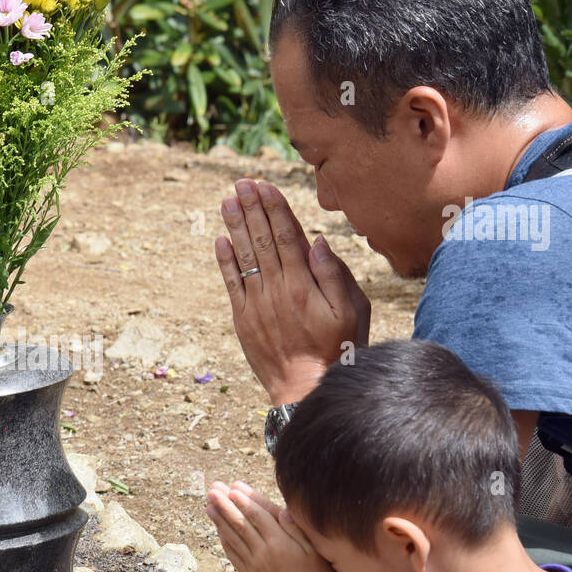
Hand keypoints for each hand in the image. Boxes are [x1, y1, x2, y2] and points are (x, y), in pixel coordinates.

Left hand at [205, 479, 336, 571]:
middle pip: (241, 524)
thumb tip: (283, 510)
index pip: (258, 516)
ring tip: (209, 505)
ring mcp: (255, 566)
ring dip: (220, 521)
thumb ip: (297, 530)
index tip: (232, 487)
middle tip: (212, 489)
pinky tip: (219, 532)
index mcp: (280, 544)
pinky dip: (225, 542)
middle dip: (225, 505)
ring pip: (233, 539)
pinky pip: (234, 556)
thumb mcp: (316, 551)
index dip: (245, 501)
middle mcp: (264, 553)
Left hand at [216, 179, 371, 404]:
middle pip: (262, 239)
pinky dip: (225, 261)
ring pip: (244, 257)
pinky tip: (220, 240)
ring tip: (227, 200)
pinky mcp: (244, 319)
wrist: (306, 389)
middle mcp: (277, 288)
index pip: (287, 235)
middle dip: (251, 208)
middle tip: (241, 182)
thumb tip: (317, 240)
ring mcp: (257, 304)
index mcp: (304, 283)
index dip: (274, 208)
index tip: (264, 185)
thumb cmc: (339, 349)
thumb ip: (334, 274)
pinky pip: (231, 284)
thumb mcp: (352, 311)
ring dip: (235, 226)